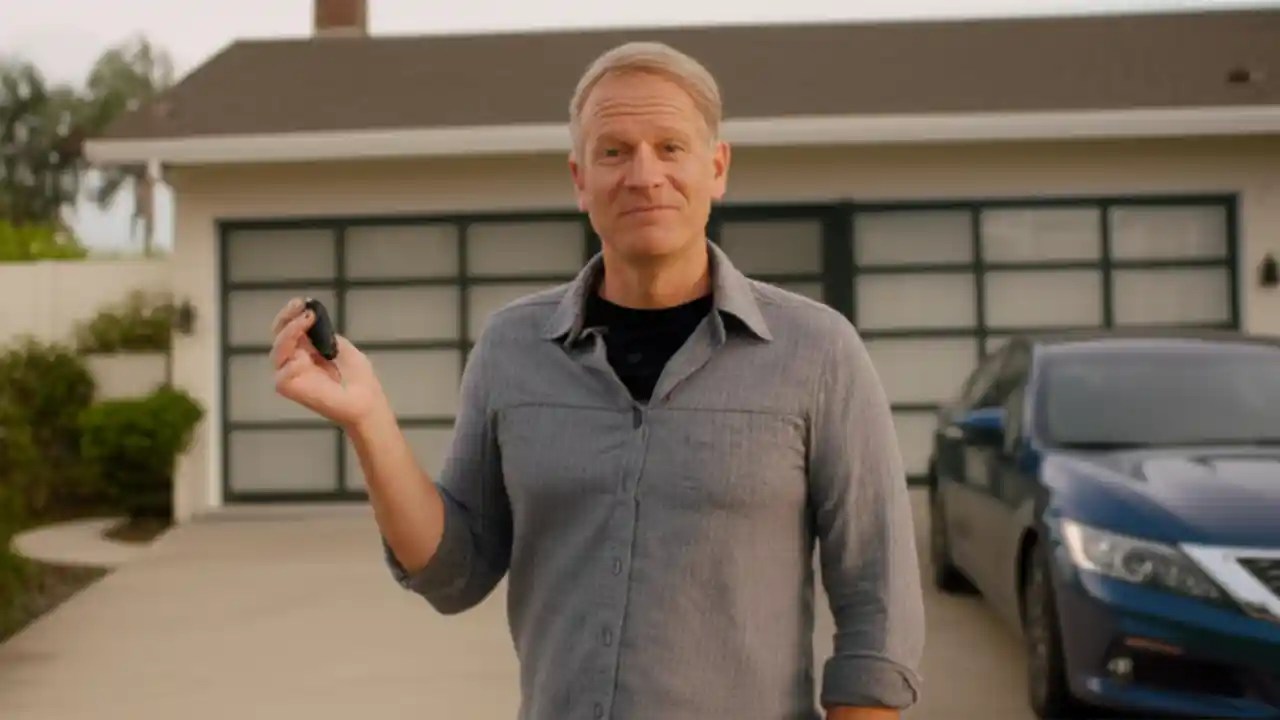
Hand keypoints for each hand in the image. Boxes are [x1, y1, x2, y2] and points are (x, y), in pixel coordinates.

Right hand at [270, 297, 386, 428]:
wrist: (366, 401)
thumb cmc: (358, 378)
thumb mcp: (343, 348)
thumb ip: (325, 334)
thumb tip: (310, 316)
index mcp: (306, 349)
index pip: (288, 328)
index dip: (291, 313)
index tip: (303, 302)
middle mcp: (294, 360)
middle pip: (278, 336)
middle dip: (286, 319)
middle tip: (304, 309)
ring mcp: (291, 375)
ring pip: (276, 352)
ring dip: (289, 333)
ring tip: (306, 321)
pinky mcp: (289, 389)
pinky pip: (280, 375)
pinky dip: (291, 364)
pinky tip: (304, 358)